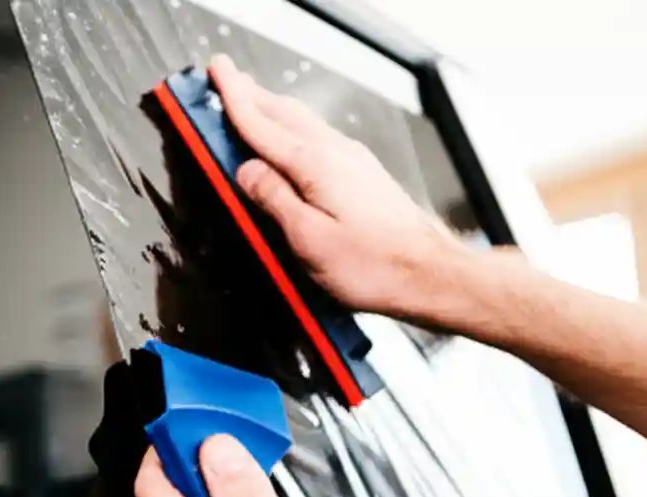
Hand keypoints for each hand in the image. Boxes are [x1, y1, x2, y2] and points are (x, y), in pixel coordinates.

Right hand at [209, 55, 487, 325]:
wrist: (429, 273)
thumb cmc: (375, 265)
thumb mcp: (308, 239)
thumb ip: (274, 199)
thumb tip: (248, 172)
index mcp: (315, 165)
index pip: (262, 124)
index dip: (234, 98)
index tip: (217, 72)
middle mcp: (337, 153)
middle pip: (284, 113)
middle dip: (251, 93)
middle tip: (226, 78)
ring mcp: (354, 161)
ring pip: (304, 122)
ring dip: (273, 108)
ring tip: (253, 101)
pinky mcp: (364, 175)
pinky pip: (319, 138)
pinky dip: (295, 129)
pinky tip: (293, 140)